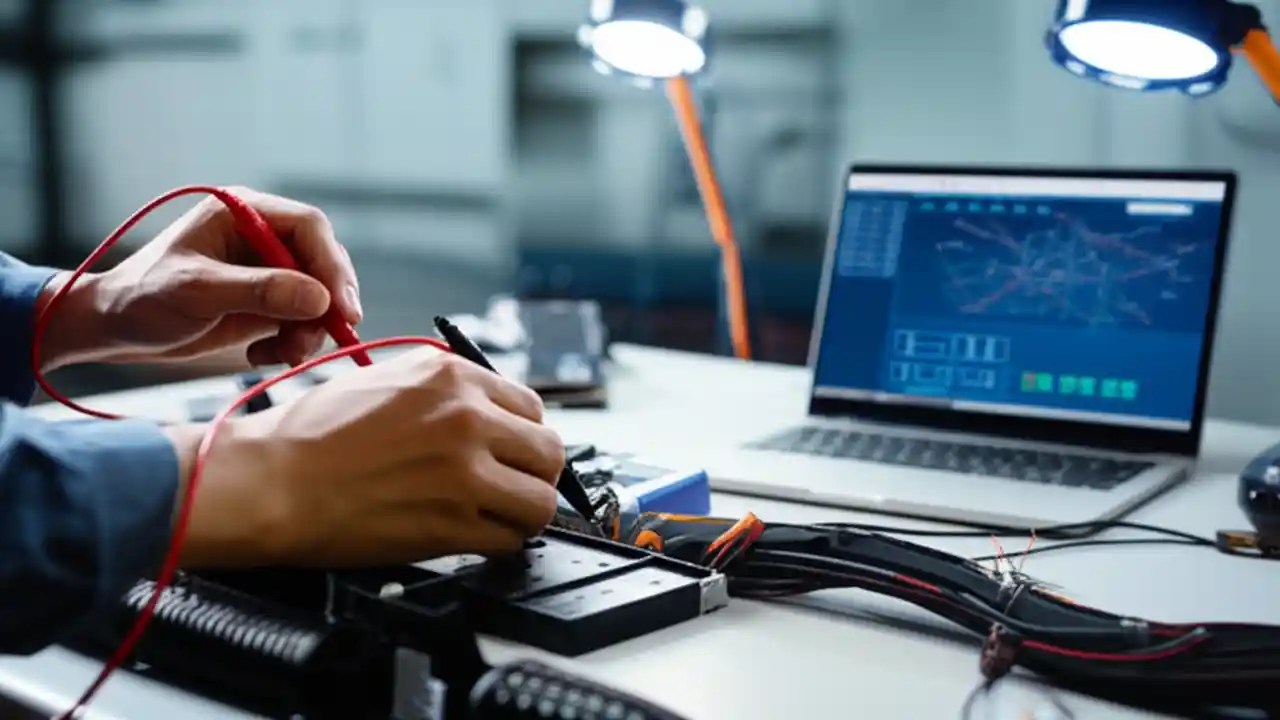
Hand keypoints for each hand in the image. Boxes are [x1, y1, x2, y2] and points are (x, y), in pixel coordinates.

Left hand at [39, 187, 361, 370]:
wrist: (116, 330)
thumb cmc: (143, 297)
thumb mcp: (198, 291)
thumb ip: (259, 291)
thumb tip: (320, 299)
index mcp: (245, 213)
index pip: (308, 227)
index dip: (331, 265)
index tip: (340, 307)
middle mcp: (263, 237)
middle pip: (321, 263)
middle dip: (326, 304)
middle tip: (327, 337)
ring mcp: (267, 271)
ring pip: (318, 297)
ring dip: (310, 331)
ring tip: (284, 355)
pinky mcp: (267, 303)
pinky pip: (302, 321)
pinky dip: (293, 343)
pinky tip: (263, 355)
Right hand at [166, 350, 565, 566]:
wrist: (269, 481)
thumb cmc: (308, 435)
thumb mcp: (387, 379)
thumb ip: (446, 391)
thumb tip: (488, 413)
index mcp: (452, 376)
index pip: (532, 406)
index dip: (522, 434)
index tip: (510, 451)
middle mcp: (467, 417)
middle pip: (549, 452)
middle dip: (533, 473)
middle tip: (511, 486)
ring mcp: (465, 472)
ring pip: (541, 500)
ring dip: (523, 512)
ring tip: (497, 516)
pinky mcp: (454, 523)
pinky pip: (511, 539)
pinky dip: (500, 542)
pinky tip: (474, 536)